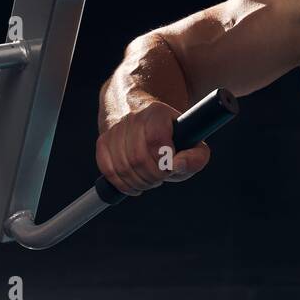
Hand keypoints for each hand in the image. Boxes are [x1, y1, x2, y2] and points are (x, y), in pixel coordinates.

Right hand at [95, 100, 210, 196]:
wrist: (142, 115)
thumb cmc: (171, 136)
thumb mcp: (192, 143)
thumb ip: (196, 157)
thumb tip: (177, 165)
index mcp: (157, 113)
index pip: (156, 140)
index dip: (164, 162)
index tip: (170, 169)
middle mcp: (133, 118)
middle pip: (138, 157)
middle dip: (152, 177)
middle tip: (160, 178)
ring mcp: (115, 129)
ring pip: (122, 167)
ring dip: (138, 183)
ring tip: (149, 181)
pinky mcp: (103, 141)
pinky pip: (108, 170)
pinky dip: (122, 184)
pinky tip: (134, 186)